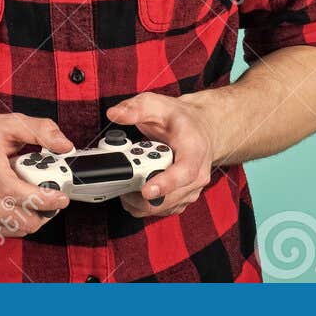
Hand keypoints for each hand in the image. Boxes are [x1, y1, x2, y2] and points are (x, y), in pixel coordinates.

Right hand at [0, 111, 72, 235]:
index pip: (19, 194)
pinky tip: (17, 202)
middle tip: (52, 196)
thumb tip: (66, 146)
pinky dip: (18, 220)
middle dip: (44, 212)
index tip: (62, 197)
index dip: (45, 199)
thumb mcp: (7, 123)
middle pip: (20, 219)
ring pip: (15, 228)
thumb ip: (40, 130)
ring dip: (32, 216)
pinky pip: (4, 230)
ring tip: (33, 195)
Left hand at [105, 93, 215, 217]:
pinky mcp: (183, 199)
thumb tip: (114, 114)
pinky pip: (161, 211)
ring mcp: (191, 190)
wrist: (200, 130)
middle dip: (140, 194)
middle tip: (122, 181)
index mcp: (195, 150)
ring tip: (128, 182)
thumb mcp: (157, 104)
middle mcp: (198, 174)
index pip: (184, 172)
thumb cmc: (181, 119)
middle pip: (169, 197)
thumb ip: (135, 108)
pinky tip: (135, 190)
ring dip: (140, 201)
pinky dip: (144, 205)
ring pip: (162, 208)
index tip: (146, 190)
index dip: (165, 184)